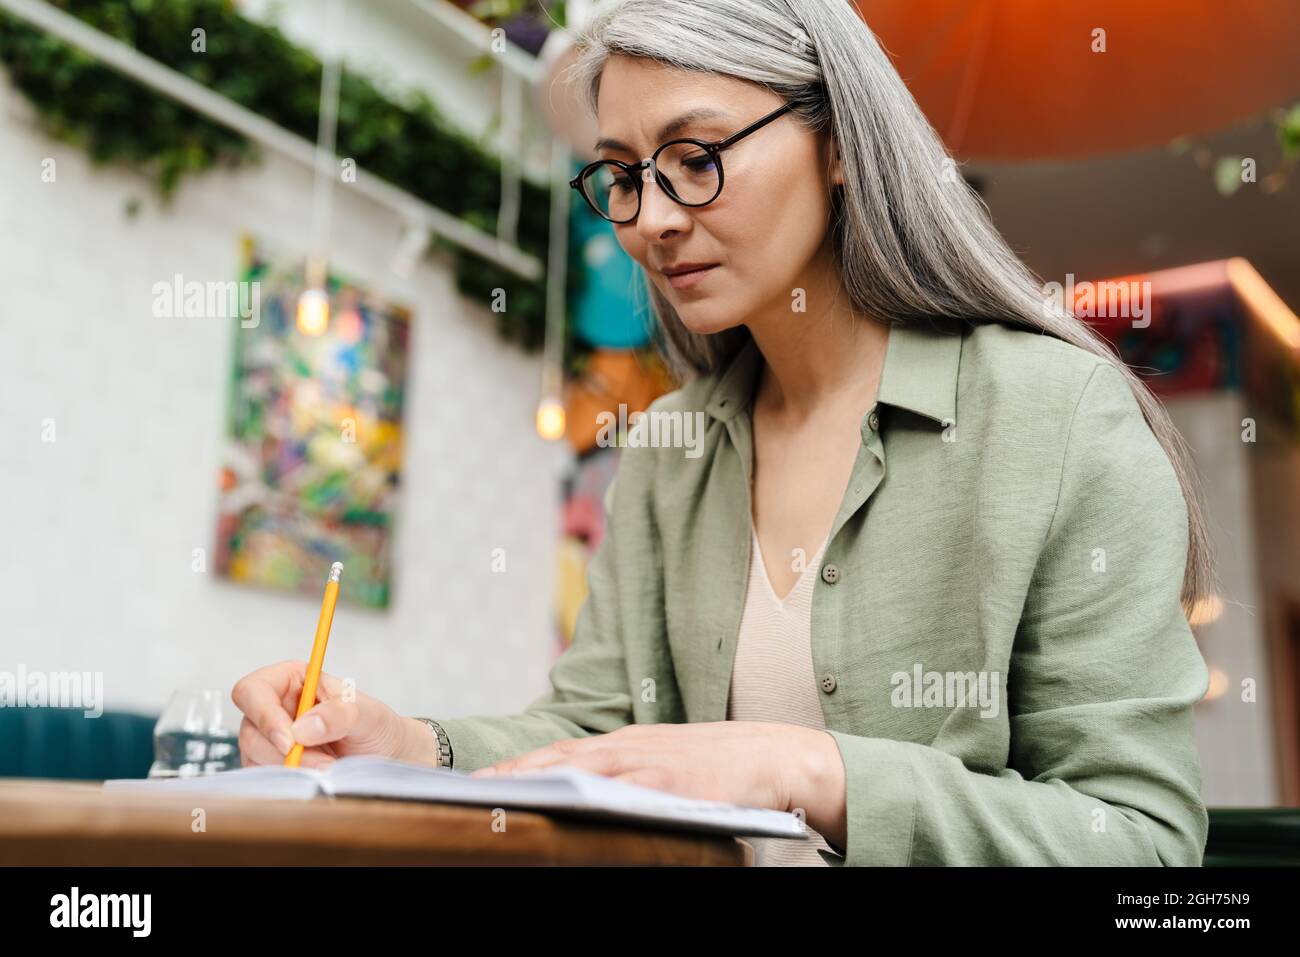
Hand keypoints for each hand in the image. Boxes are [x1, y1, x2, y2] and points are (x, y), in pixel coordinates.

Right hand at [230, 660, 431, 768]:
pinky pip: (266, 779)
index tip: (290, 740)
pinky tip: (318, 778)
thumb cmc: (374, 726)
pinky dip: (292, 782)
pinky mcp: (272, 768)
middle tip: (323, 763)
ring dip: (294, 769)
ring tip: (331, 768)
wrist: (384, 755)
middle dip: (285, 752)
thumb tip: (303, 728)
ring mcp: (269, 741)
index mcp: (290, 681)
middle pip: (251, 731)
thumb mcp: (368, 714)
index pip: (252, 690)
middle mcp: (274, 709)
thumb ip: (340, 714)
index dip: (264, 715)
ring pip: (255, 759)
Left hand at [471, 721, 845, 842]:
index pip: (560, 753)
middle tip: (477, 787)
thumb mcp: (662, 760)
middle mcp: (632, 748)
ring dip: (543, 782)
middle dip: (517, 773)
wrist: (775, 754)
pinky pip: (629, 792)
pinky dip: (597, 795)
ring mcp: (652, 765)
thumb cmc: (716, 764)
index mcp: (626, 743)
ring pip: (585, 772)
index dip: (520, 765)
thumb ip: (624, 771)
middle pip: (562, 759)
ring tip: (506, 793)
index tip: (483, 778)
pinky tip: (570, 802)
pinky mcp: (676, 784)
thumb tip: (580, 794)